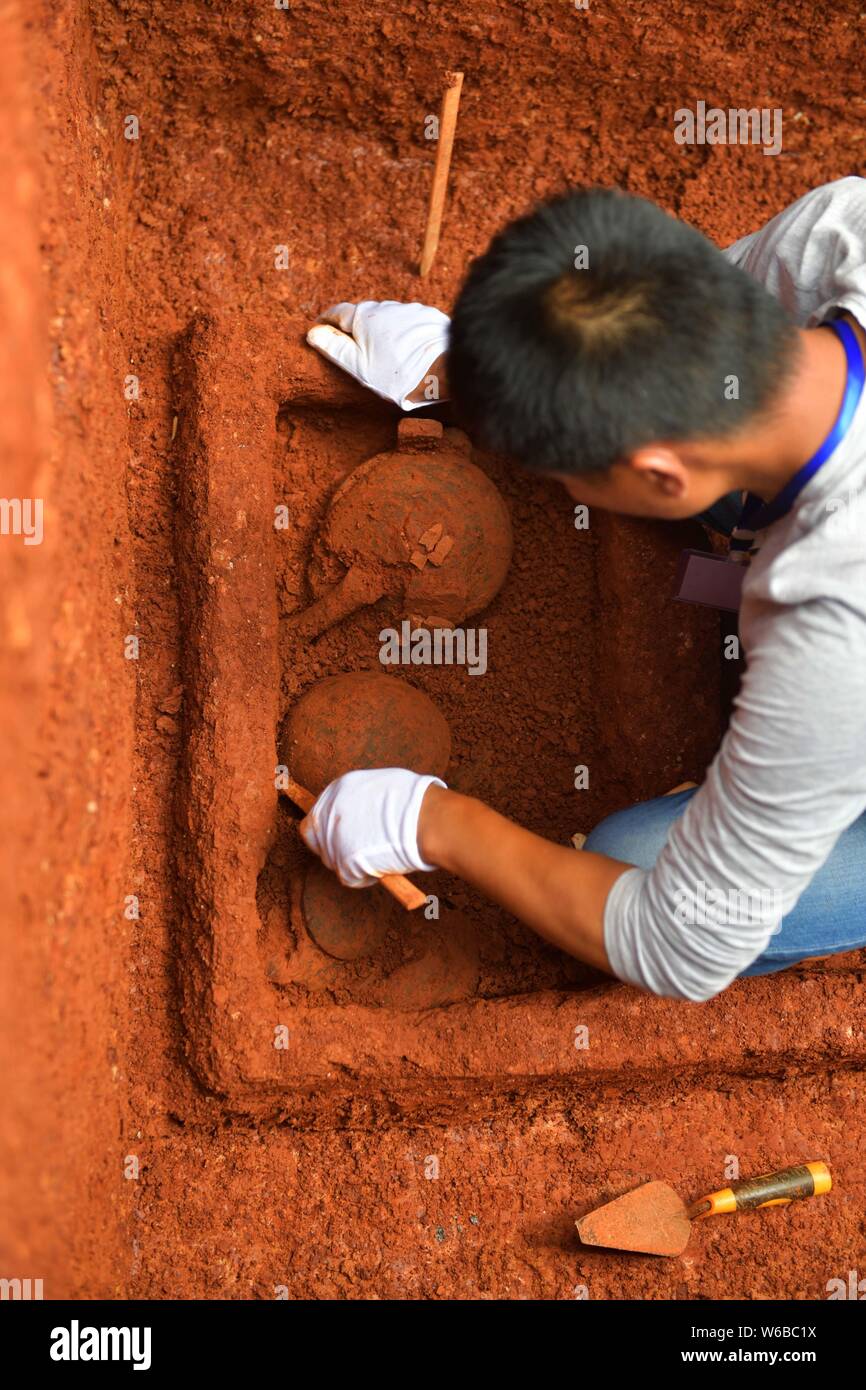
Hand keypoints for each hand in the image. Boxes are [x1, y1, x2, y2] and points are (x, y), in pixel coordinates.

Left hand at [300, 768, 446, 887]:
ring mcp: (334, 837)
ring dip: (352, 862)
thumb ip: (361, 799)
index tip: (343, 837)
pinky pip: (349, 877)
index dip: (330, 827)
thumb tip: (360, 813)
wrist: (427, 819)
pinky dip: (364, 877)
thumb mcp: (380, 786)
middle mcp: (330, 811)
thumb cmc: (415, 802)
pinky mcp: (344, 862)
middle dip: (333, 847)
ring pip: (333, 860)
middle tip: (357, 853)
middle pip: (315, 838)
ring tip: (380, 855)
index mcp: (339, 788)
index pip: (319, 812)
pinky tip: (383, 866)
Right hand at [306, 300, 449, 410]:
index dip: (326, 322)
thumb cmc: (398, 374)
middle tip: (352, 346)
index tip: (321, 330)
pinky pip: (408, 322)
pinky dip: (402, 332)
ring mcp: (409, 310)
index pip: (336, 313)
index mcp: (363, 316)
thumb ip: (334, 347)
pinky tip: (406, 349)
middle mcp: (385, 306)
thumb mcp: (358, 366)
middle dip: (354, 327)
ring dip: (380, 329)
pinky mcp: (429, 317)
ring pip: (387, 317)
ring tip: (383, 351)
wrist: (443, 371)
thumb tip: (313, 332)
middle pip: (363, 314)